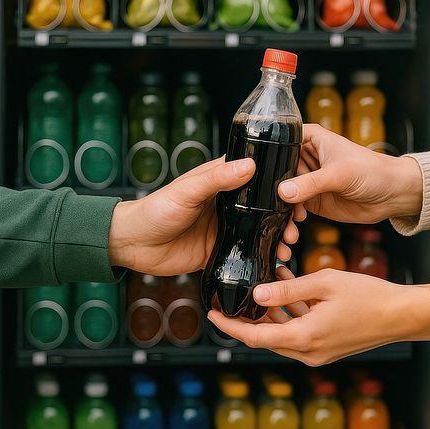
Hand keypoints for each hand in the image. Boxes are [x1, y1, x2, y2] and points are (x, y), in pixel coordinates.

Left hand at [109, 157, 298, 274]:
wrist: (132, 245)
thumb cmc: (154, 210)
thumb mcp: (186, 191)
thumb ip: (216, 179)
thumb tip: (249, 165)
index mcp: (219, 182)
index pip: (254, 175)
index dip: (276, 182)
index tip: (297, 190)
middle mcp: (225, 204)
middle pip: (262, 206)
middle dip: (283, 216)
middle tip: (296, 225)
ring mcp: (224, 228)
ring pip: (258, 232)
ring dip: (275, 238)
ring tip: (287, 246)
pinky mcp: (219, 251)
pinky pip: (245, 255)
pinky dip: (261, 258)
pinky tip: (275, 263)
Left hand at [207, 269, 429, 365]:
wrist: (401, 315)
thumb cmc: (369, 296)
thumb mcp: (324, 283)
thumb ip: (287, 289)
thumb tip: (256, 293)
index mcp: (303, 338)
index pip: (254, 337)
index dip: (229, 326)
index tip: (212, 314)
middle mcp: (308, 352)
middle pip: (265, 337)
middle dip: (248, 317)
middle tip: (233, 295)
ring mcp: (318, 353)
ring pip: (282, 334)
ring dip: (271, 312)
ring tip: (265, 282)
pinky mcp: (327, 348)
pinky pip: (298, 333)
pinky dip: (289, 315)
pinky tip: (288, 288)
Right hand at [278, 124, 423, 223]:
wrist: (392, 195)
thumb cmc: (373, 171)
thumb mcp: (341, 174)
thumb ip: (311, 183)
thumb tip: (284, 192)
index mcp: (309, 139)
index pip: (278, 142)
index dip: (265, 157)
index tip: (254, 175)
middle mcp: (304, 158)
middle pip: (276, 172)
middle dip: (271, 192)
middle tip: (267, 208)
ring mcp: (306, 180)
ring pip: (281, 194)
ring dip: (280, 211)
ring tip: (286, 227)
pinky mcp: (311, 201)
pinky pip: (292, 210)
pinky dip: (289, 221)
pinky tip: (292, 230)